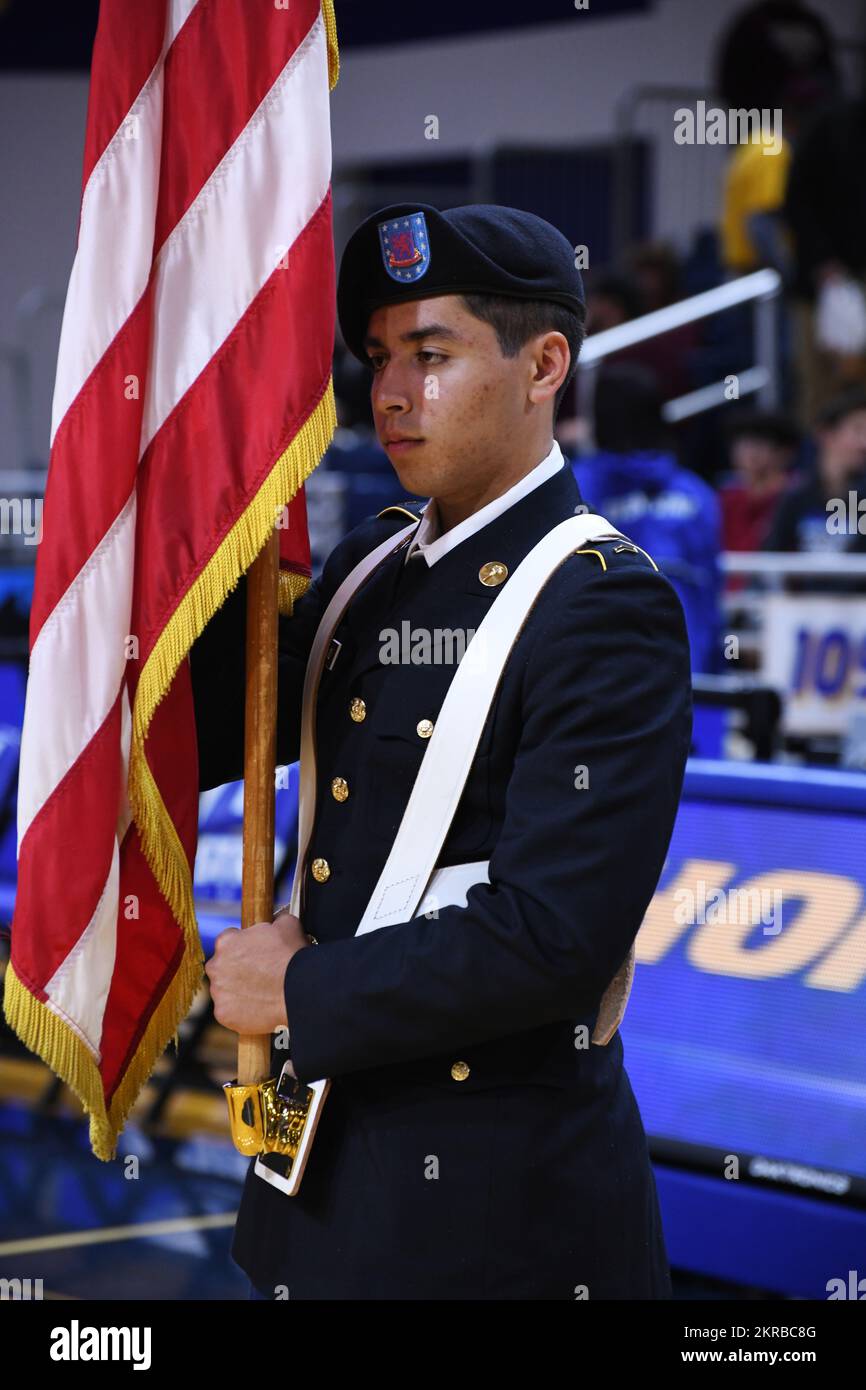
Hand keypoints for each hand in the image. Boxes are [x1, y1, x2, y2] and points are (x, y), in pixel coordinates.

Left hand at [204, 912, 310, 1035]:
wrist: (299, 991)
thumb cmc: (293, 956)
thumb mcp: (287, 925)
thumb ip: (274, 920)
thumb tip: (276, 920)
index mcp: (226, 941)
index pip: (229, 941)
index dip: (244, 946)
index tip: (255, 954)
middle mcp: (215, 966)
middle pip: (222, 967)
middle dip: (236, 970)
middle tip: (259, 975)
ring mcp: (218, 992)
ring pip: (225, 990)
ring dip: (238, 990)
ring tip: (261, 993)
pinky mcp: (223, 1014)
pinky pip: (229, 1012)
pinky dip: (241, 1011)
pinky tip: (258, 1007)